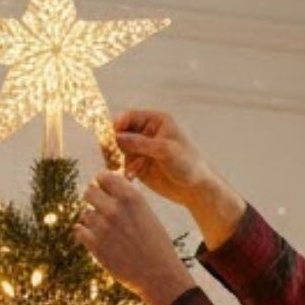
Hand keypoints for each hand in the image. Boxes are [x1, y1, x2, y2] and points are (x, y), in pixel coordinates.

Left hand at [74, 170, 196, 304]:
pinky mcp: (94, 245)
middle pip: (89, 191)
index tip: (108, 193)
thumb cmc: (155, 242)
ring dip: (93, 221)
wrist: (158, 273)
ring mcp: (102, 227)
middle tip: (104, 211)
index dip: (104, 184)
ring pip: (85, 213)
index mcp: (130, 197)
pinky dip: (85, 233)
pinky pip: (79, 230)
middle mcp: (114, 208)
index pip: (103, 176)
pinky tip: (99, 240)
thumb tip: (105, 187)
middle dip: (94, 199)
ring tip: (109, 233)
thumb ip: (126, 199)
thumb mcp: (145, 213)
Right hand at [110, 109, 245, 249]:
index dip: (118, 124)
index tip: (110, 135)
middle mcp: (146, 133)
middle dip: (115, 143)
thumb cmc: (186, 163)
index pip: (130, 116)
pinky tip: (130, 176)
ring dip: (118, 158)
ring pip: (120, 149)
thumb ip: (140, 143)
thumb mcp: (164, 150)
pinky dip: (122, 169)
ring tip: (126, 168)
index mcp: (156, 121)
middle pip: (122, 132)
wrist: (195, 188)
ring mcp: (142, 149)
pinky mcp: (139, 165)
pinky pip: (123, 164)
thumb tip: (116, 137)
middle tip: (111, 154)